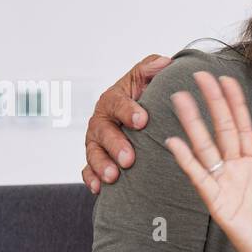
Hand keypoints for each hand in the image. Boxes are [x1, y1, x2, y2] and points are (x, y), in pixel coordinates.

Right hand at [81, 54, 171, 192]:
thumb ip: (151, 69)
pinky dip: (91, 179)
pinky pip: (87, 170)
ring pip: (93, 153)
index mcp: (113, 99)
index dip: (128, 111)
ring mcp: (95, 142)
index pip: (118, 103)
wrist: (138, 117)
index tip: (142, 120)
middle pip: (103, 132)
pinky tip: (99, 189)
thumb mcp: (146, 80)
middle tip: (129, 158)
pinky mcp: (95, 160)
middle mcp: (101, 121)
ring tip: (113, 177)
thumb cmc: (143, 97)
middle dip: (115, 145)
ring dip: (101, 165)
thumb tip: (163, 62)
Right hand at [164, 71, 251, 251]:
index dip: (235, 104)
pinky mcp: (218, 203)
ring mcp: (225, 186)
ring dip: (194, 123)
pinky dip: (187, 160)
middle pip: (221, 130)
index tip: (227, 80)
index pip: (242, 128)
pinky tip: (174, 142)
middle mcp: (236, 173)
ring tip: (181, 99)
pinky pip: (200, 177)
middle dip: (212, 103)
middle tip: (200, 76)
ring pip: (206, 148)